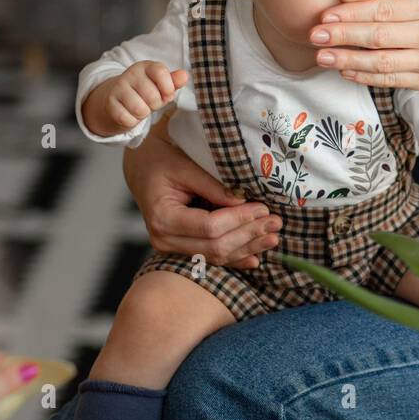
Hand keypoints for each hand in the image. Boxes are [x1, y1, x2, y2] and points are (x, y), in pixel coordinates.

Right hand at [95, 61, 188, 133]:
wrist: (117, 100)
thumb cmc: (145, 92)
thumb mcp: (162, 86)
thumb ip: (174, 82)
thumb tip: (184, 76)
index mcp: (146, 66)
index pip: (161, 72)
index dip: (168, 88)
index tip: (166, 93)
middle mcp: (130, 74)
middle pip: (153, 97)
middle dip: (155, 105)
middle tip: (149, 102)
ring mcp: (118, 88)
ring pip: (140, 110)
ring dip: (143, 114)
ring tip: (139, 107)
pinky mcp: (109, 103)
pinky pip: (127, 119)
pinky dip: (132, 121)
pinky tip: (128, 113)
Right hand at [122, 115, 282, 268]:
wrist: (142, 169)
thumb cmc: (162, 161)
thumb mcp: (186, 166)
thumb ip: (213, 185)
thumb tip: (243, 201)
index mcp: (163, 217)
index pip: (210, 226)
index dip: (240, 220)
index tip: (263, 208)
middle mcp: (164, 238)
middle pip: (215, 245)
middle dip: (249, 235)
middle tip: (276, 223)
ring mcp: (171, 247)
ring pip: (215, 255)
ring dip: (247, 248)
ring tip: (273, 238)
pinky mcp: (181, 248)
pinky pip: (211, 257)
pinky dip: (234, 257)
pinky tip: (255, 258)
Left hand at [308, 0, 418, 103]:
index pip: (387, 10)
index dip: (354, 14)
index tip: (328, 14)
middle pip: (378, 37)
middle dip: (342, 37)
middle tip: (313, 35)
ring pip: (381, 63)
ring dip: (348, 60)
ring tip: (322, 57)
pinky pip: (392, 80)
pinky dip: (367, 77)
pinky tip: (347, 71)